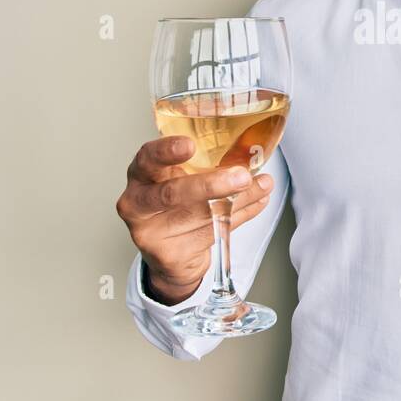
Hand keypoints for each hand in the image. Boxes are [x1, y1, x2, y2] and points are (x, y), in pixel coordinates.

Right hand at [116, 135, 274, 304]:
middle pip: (171, 193)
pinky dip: (239, 216)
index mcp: (141, 176)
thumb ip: (209, 165)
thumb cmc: (175, 207)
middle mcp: (138, 203)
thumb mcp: (183, 178)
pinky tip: (256, 203)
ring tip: (261, 186)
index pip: (147, 159)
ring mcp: (150, 233)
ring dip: (238, 200)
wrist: (169, 255)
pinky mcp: (169, 255)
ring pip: (201, 215)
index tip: (189, 145)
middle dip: (209, 185)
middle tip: (241, 177)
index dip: (166, 151)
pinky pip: (211, 234)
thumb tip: (251, 154)